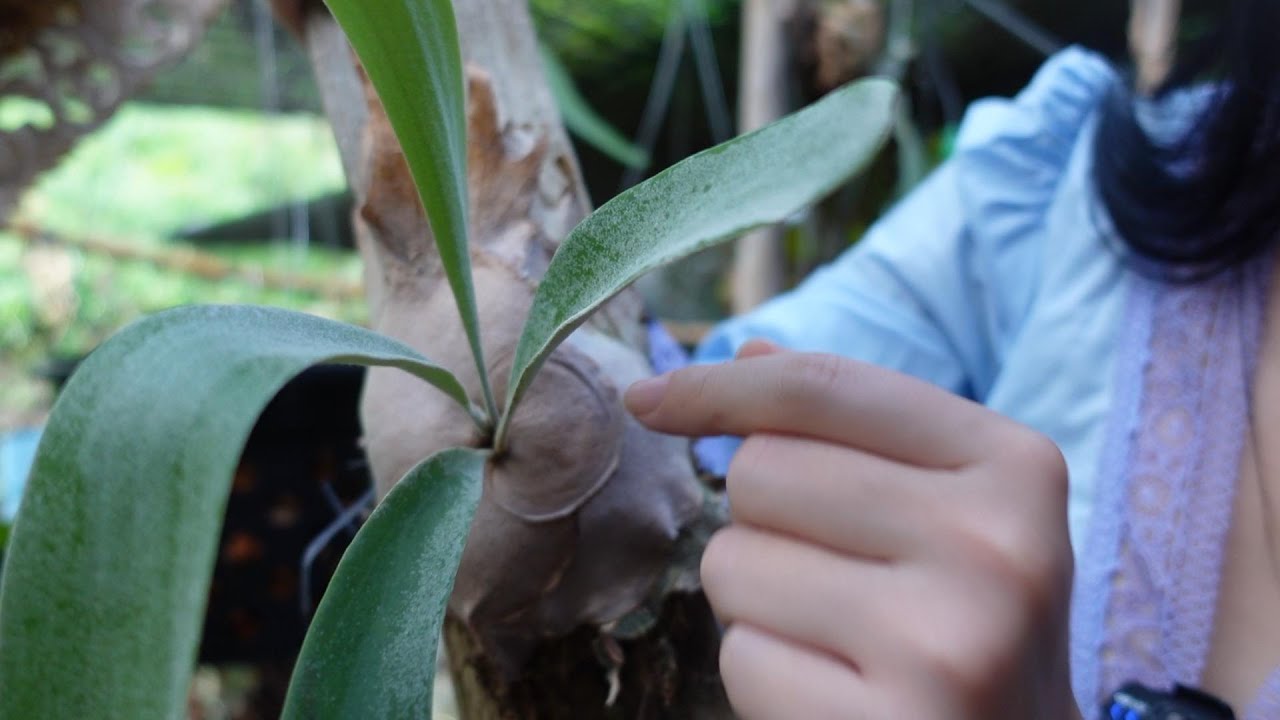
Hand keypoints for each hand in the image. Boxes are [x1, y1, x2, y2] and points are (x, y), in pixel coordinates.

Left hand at [625, 341, 1076, 719]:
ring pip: (732, 563)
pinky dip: (762, 672)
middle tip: (834, 574)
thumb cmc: (965, 619)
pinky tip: (832, 692)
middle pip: (761, 471)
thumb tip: (743, 353)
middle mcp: (993, 546)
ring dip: (753, 599)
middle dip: (762, 520)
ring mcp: (945, 642)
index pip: (823, 388)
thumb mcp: (949, 508)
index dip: (717, 387)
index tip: (649, 398)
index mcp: (1014, 467)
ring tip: (837, 635)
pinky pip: (739, 657)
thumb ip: (854, 428)